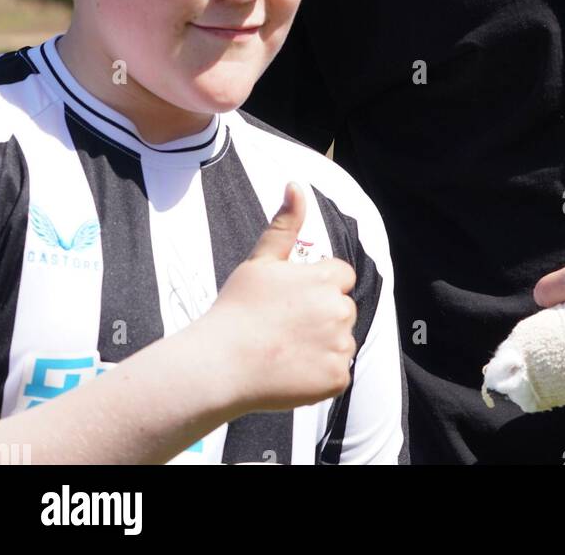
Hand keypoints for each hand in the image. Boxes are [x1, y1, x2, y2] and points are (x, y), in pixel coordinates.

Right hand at [205, 182, 356, 414]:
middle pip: (343, 309)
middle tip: (284, 326)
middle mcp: (339, 310)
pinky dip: (320, 375)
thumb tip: (296, 186)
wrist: (221, 364)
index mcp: (325, 278)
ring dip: (323, 345)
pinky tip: (291, 371)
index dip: (318, 286)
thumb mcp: (260, 260)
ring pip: (341, 341)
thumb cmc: (237, 309)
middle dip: (322, 315)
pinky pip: (338, 373)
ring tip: (285, 349)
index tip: (291, 300)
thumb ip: (285, 224)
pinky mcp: (336, 378)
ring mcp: (340, 346)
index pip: (341, 276)